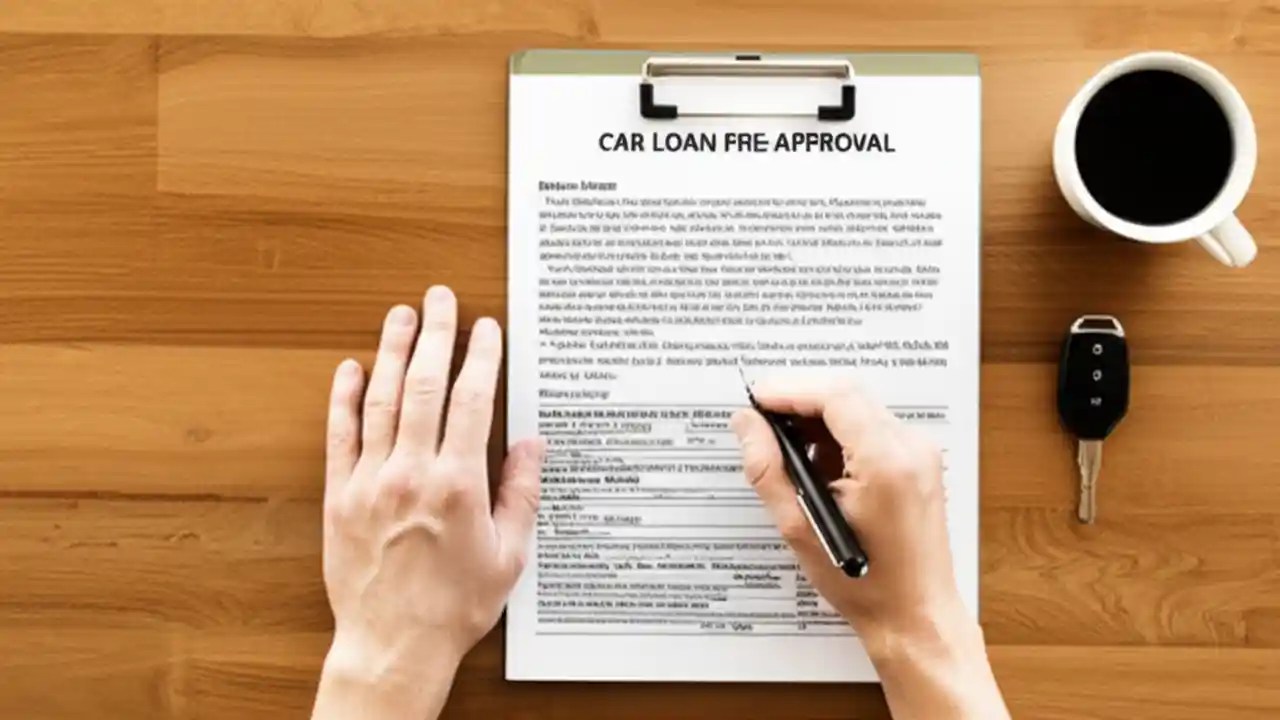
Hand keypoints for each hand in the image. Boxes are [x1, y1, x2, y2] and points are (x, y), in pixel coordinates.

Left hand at [314, 286, 543, 719]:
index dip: (481, 357)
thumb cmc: (454, 608)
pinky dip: (344, 398)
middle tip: (440, 298)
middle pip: (423, 385)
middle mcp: (411, 473)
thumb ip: (521, 494)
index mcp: (458, 484)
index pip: (471, 401)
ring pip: (380, 399)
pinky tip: (351, 369)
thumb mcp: (509, 555)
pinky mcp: (338, 496)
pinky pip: (339, 435)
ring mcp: (370, 481)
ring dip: (391, 351)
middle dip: (435, 334)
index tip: (486, 329)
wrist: (393, 645)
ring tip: (400, 315)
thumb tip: (532, 446)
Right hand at [730, 376, 964, 644]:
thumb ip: (768, 469)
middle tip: (762, 423)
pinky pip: (873, 426)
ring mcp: (920, 452)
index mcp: (886, 462)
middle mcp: (910, 448)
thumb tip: (747, 426)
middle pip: (847, 394)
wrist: (915, 615)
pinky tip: (818, 463)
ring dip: (819, 418)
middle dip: (800, 400)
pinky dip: (840, 433)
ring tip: (787, 451)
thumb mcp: (800, 528)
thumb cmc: (867, 584)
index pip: (834, 396)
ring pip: (859, 407)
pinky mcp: (919, 461)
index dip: (789, 389)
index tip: (757, 399)